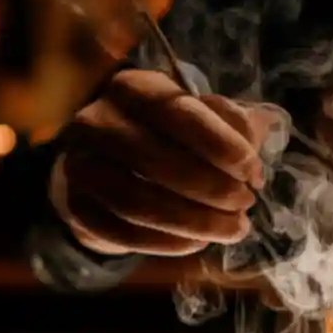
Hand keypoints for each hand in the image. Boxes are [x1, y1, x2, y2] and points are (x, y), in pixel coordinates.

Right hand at [54, 69, 272, 256]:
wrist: (115, 169)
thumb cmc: (173, 139)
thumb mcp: (208, 121)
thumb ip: (235, 123)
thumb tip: (255, 135)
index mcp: (135, 88)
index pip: (178, 114)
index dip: (222, 147)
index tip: (253, 174)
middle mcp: (97, 120)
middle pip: (157, 162)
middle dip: (212, 189)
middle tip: (245, 205)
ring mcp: (79, 164)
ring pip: (138, 202)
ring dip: (194, 222)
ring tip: (232, 229)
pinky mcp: (77, 206)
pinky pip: (122, 232)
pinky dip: (167, 243)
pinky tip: (198, 243)